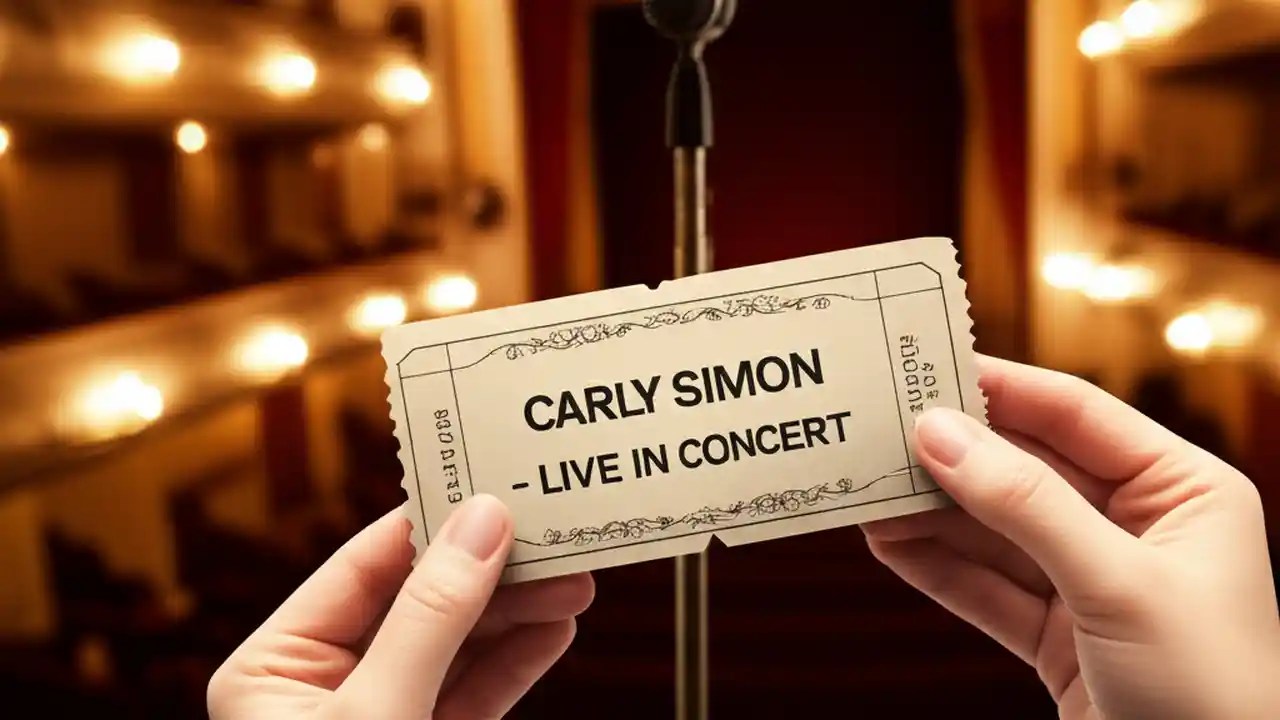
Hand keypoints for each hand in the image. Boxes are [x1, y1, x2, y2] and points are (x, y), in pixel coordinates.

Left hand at [207, 495, 593, 719]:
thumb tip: (480, 523)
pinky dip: (518, 663)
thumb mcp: (376, 716)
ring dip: (518, 613)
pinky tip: (555, 630)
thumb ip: (432, 619)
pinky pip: (475, 694)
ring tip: (576, 580)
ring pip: (458, 646)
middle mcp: (323, 687)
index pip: (364, 566)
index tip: (498, 491)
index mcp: (275, 667)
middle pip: (421, 601)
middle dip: (494, 572)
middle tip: (558, 536)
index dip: (434, 524)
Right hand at [863, 355, 1279, 718]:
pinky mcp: (1059, 637)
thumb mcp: (1119, 584)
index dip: (999, 389)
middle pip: (1026, 471)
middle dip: (953, 456)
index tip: (927, 368)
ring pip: (996, 532)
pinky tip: (889, 543)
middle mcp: (1138, 528)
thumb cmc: (1212, 695)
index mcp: (1183, 490)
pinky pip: (986, 588)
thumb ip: (1025, 505)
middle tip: (880, 429)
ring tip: (868, 487)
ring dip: (932, 514)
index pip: (1077, 414)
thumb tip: (941, 434)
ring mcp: (1093, 583)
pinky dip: (937, 567)